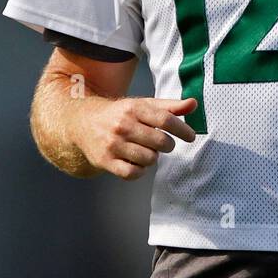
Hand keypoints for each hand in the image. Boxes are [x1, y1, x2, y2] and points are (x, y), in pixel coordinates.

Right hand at [75, 96, 197, 179]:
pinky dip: (139, 171)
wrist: (84, 122)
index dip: (182, 130)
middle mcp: (123, 125)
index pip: (165, 120)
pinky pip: (132, 173)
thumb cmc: (121, 114)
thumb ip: (170, 106)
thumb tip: (193, 104)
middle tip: (162, 143)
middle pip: (160, 142)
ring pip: (149, 159)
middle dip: (167, 145)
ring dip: (152, 158)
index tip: (190, 136)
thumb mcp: (143, 105)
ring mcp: (113, 144)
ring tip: (145, 150)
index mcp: (134, 108)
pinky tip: (136, 162)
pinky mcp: (105, 160)